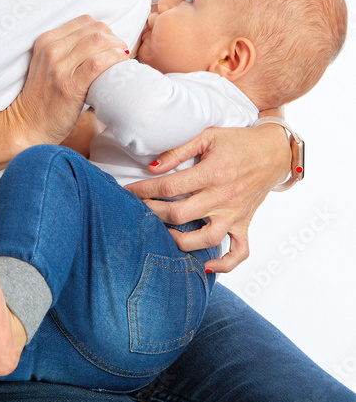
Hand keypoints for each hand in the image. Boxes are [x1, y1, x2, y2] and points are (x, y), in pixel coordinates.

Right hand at [6, 15, 128, 148]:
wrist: (28, 125)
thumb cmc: (43, 98)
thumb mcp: (47, 65)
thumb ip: (67, 50)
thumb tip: (102, 42)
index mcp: (46, 41)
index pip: (84, 21)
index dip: (104, 30)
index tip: (111, 43)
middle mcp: (51, 50)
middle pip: (94, 30)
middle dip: (113, 38)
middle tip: (121, 51)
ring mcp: (59, 67)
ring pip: (98, 42)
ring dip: (117, 48)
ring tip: (123, 59)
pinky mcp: (69, 85)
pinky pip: (98, 63)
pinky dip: (114, 60)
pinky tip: (120, 65)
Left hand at [125, 123, 290, 271]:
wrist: (274, 151)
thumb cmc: (238, 141)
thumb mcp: (207, 136)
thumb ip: (178, 151)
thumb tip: (151, 167)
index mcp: (212, 173)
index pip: (169, 187)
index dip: (144, 190)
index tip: (128, 192)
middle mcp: (223, 197)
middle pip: (180, 214)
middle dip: (153, 213)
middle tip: (136, 210)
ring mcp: (235, 214)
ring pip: (206, 239)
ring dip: (180, 241)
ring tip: (163, 234)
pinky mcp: (245, 223)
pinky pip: (239, 252)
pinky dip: (224, 264)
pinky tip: (205, 266)